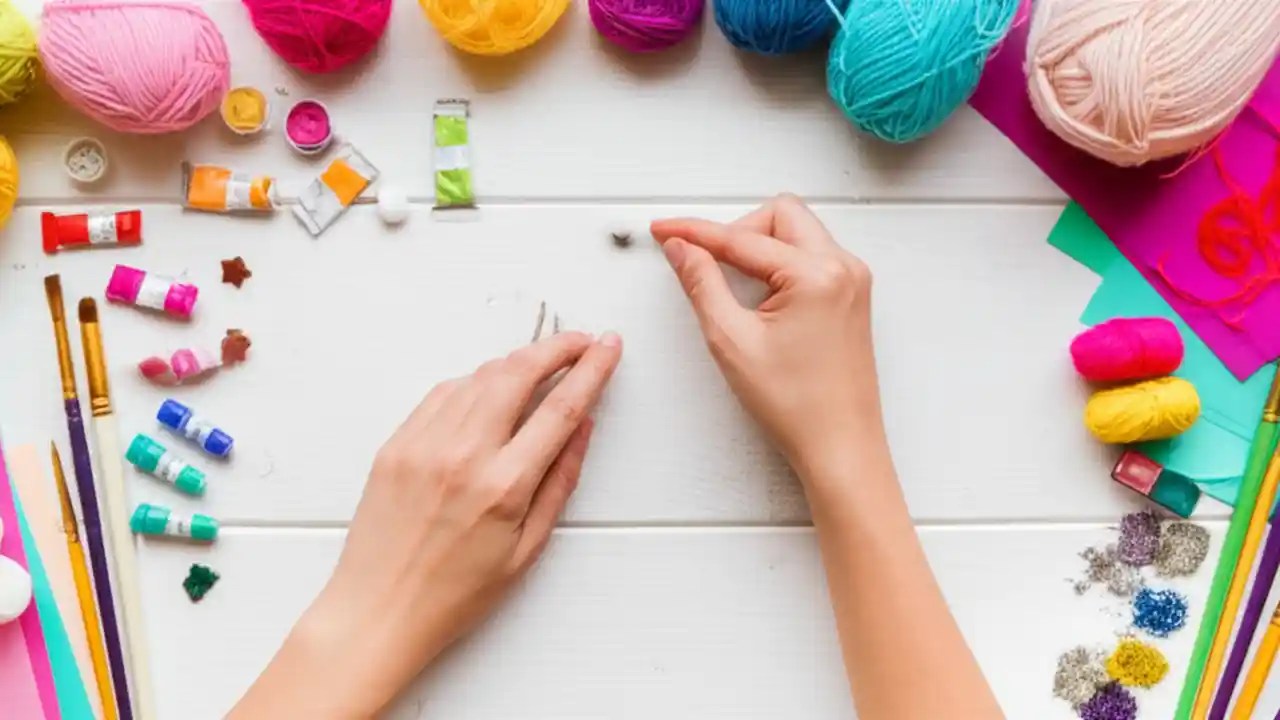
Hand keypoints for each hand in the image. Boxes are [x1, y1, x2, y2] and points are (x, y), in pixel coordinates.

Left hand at [232, 331, 621, 717]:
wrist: (378, 611)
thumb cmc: (453, 594)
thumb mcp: (528, 549)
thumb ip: (560, 482)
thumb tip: (583, 427)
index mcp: (503, 486)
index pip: (560, 408)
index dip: (591, 370)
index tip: (607, 347)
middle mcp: (463, 455)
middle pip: (519, 373)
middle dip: (557, 347)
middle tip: (580, 342)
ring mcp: (424, 444)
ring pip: (480, 375)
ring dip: (517, 361)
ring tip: (541, 364)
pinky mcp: (397, 443)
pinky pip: (443, 393)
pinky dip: (474, 381)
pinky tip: (490, 389)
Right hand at [652, 194, 880, 479]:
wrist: (840, 447)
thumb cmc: (796, 406)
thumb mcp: (732, 341)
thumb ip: (702, 284)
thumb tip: (683, 248)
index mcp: (817, 275)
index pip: (742, 237)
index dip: (696, 231)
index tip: (665, 229)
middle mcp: (843, 268)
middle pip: (779, 215)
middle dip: (737, 231)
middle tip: (706, 262)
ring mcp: (853, 281)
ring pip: (797, 233)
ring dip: (760, 246)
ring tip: (734, 286)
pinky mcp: (852, 296)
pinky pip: (812, 257)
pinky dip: (780, 264)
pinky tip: (760, 296)